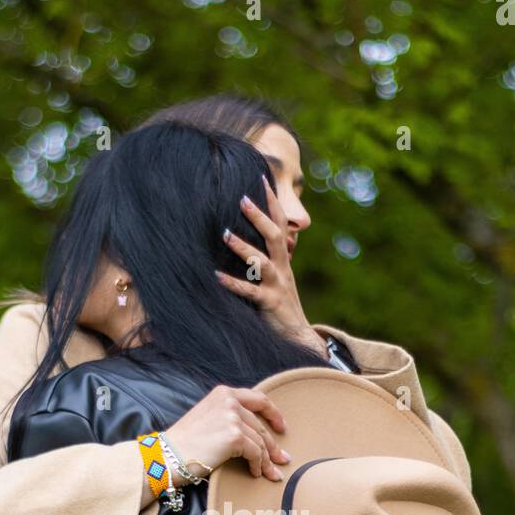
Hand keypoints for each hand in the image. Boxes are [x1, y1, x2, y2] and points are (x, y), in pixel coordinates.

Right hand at [163, 385, 290, 484]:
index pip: (258, 399)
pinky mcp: (235, 437)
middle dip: (274, 445)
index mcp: (223, 393)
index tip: (281, 427)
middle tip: (282, 459)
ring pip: (260, 441)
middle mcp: (229, 401)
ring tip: (273, 474)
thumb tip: (251, 432)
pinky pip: (255, 453)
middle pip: (261, 425)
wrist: (166, 456)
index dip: (273, 414)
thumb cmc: (182, 443)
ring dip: (267, 460)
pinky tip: (256, 474)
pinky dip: (258, 466)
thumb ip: (226, 416)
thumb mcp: (206, 417)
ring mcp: (233, 418)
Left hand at [215, 175, 326, 353]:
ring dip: (243, 247)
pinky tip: (216, 276)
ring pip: (261, 262)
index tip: (262, 178)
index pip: (280, 224)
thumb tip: (239, 238)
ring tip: (224, 234)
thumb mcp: (274, 278)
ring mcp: (277, 286)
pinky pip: (250, 291)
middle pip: (275, 236)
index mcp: (283, 260)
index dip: (272, 202)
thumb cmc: (279, 306)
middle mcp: (282, 268)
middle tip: (242, 198)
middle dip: (259, 216)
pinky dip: (233, 283)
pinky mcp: (270, 303)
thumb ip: (261, 259)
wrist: (298, 336)